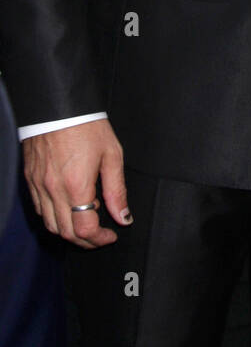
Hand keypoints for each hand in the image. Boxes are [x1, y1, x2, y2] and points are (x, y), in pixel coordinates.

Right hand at [22, 118, 130, 247]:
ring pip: (50, 224)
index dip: (100, 239)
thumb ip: (117, 190)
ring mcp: (38, 185)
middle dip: (86, 241)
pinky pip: (39, 209)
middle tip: (101, 234)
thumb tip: (123, 217)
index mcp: (76, 185)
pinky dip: (54, 216)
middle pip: (66, 233)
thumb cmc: (87, 125)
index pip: (84, 229)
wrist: (59, 105)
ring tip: (87, 216)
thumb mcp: (112, 155)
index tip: (111, 235)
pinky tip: (69, 205)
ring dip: (69, 230)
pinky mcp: (30, 179)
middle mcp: (53, 190)